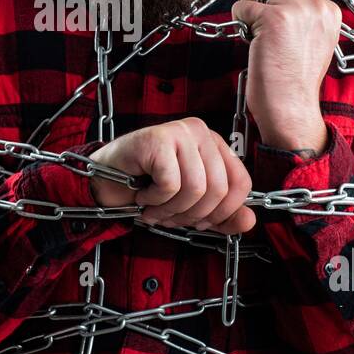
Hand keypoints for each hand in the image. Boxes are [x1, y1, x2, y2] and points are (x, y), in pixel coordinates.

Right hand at [88, 117, 255, 234]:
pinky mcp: (157, 138)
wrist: (104, 182)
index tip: (199, 221)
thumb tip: (249, 222)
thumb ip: (221, 215)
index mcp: (215, 145)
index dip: (223, 212)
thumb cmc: (146, 189)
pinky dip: (154, 200)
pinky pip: (170, 184)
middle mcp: (201, 132)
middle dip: (192, 215)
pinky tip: (143, 195)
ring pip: (196, 189)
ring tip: (154, 207)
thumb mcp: (190, 206)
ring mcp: (180, 131)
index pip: (241, 183)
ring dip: (171, 210)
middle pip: (219, 189)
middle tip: (170, 216)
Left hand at [230, 0, 338, 150]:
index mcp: (330, 10)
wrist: (291, 108)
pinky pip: (241, 7)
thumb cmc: (294, 80)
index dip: (277, 7)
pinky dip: (240, 25)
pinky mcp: (275, 18)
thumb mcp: (310, 38)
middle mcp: (318, 6)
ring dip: (250, 16)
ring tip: (265, 42)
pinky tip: (256, 45)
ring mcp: (297, 10)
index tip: (282, 34)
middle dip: (263, 9)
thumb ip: (301, 10)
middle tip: (273, 41)